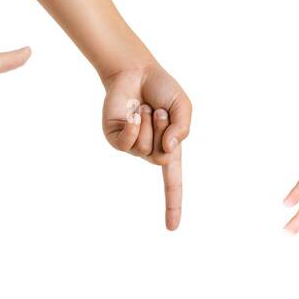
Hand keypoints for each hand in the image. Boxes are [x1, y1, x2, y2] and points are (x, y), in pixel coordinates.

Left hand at [101, 63, 191, 229]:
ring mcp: (131, 147)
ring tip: (145, 108)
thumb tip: (167, 152)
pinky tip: (132, 112)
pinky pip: (126, 144)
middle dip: (165, 129)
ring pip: (144, 149)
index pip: (172, 183)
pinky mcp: (115, 139)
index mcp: (168, 149)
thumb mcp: (184, 108)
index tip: (172, 227)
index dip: (172, 205)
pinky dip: (133, 126)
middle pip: (162, 158)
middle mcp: (149, 152)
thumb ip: (183, 130)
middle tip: (159, 110)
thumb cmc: (162, 90)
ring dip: (150, 124)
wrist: (137, 71)